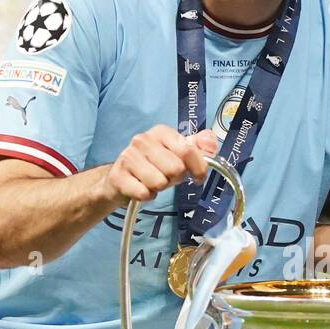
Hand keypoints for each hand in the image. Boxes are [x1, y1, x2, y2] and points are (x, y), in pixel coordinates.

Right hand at [102, 126, 218, 202]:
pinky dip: (146, 196)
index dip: (198, 168)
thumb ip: (200, 146)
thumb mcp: (179, 154)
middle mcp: (142, 140)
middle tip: (167, 177)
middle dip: (175, 179)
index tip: (197, 176)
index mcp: (161, 132)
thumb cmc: (155, 166)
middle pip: (175, 169)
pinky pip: (144, 194)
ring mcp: (128, 157)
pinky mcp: (117, 176)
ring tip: (152, 182)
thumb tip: (211, 145)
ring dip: (160, 188)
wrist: (121, 179)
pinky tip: (141, 189)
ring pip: (160, 182)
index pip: (188, 150)